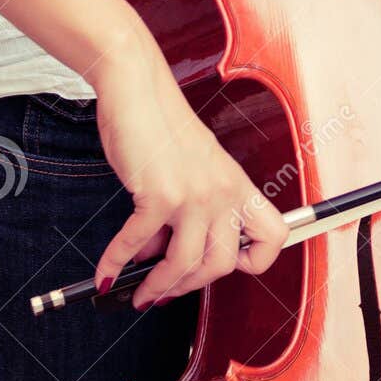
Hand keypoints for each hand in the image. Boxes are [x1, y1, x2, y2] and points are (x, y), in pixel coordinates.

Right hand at [92, 44, 287, 307]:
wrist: (138, 88)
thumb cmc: (161, 125)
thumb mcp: (194, 168)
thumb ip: (187, 210)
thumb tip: (160, 254)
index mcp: (237, 184)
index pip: (273, 235)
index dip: (254, 260)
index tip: (226, 268)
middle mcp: (223, 191)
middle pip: (221, 264)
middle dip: (189, 285)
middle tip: (164, 289)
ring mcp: (195, 194)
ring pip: (185, 264)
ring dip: (157, 287)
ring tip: (139, 291)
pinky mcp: (161, 193)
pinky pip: (137, 244)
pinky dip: (116, 263)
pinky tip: (107, 271)